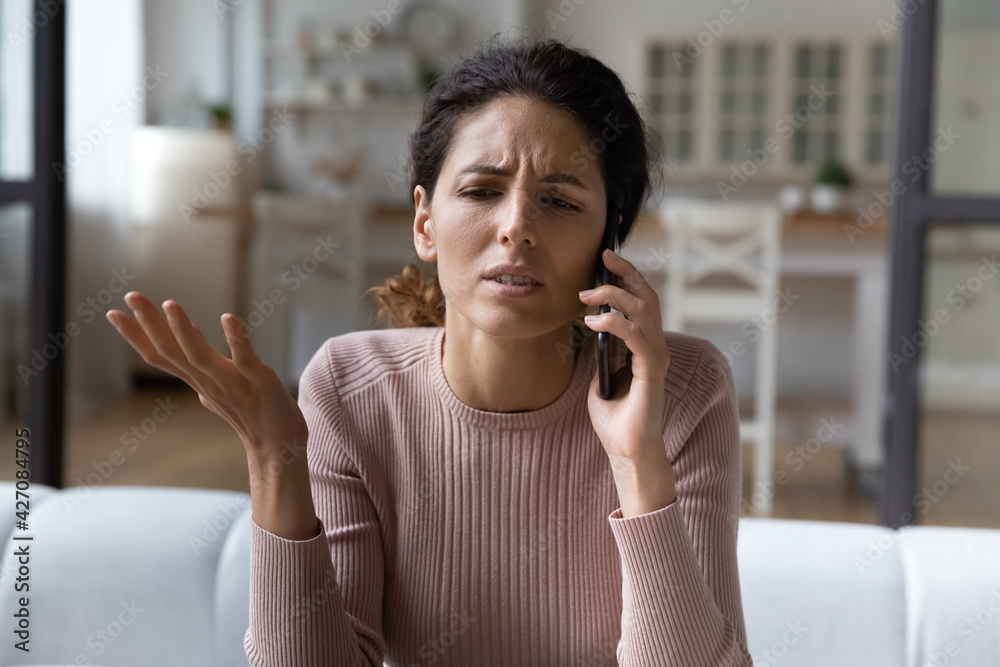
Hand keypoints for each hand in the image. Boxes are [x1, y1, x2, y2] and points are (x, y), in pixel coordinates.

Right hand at [105, 291, 307, 462]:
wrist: (278, 450)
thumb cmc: (252, 416)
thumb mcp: (219, 385)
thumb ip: (202, 362)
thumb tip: (190, 333)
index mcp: (198, 381)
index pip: (161, 356)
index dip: (136, 335)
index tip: (112, 312)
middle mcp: (208, 382)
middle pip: (171, 352)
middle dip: (148, 323)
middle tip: (130, 294)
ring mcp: (233, 384)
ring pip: (199, 357)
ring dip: (183, 331)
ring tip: (170, 304)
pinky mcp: (260, 383)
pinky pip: (246, 360)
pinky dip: (236, 339)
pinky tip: (228, 317)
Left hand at [578, 248, 672, 466]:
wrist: (627, 452)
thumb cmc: (615, 421)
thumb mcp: (599, 378)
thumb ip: (600, 354)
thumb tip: (590, 331)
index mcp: (646, 348)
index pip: (642, 302)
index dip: (628, 277)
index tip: (607, 258)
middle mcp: (656, 348)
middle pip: (648, 297)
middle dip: (627, 273)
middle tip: (604, 257)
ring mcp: (656, 358)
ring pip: (643, 311)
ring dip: (614, 297)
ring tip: (586, 295)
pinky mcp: (652, 371)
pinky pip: (636, 336)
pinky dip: (614, 323)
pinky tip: (594, 322)